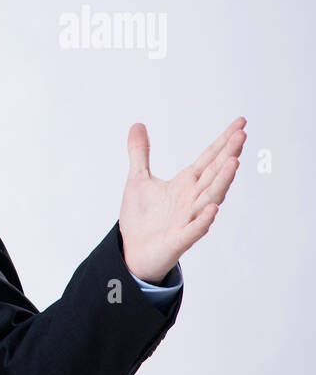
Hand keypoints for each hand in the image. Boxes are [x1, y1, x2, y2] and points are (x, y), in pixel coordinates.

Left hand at [119, 117, 245, 283]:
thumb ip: (140, 153)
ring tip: (234, 163)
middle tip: (241, 134)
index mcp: (185, 184)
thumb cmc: (141, 218)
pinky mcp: (179, 239)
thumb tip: (137, 125)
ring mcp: (188, 219)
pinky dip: (204, 220)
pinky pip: (195, 229)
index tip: (240, 123)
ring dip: (222, 182)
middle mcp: (192, 199)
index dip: (223, 142)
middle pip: (214, 174)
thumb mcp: (137, 179)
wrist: (132, 251)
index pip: (208, 159)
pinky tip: (213, 209)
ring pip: (210, 198)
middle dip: (228, 155)